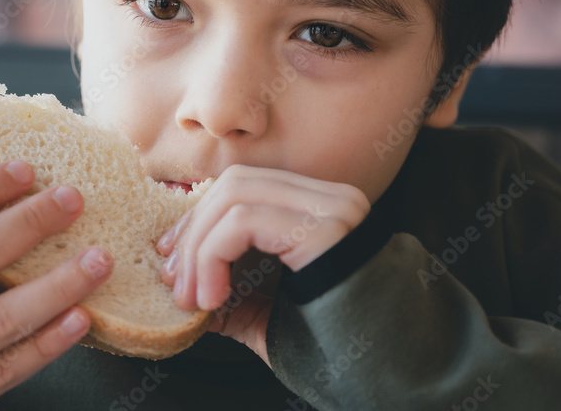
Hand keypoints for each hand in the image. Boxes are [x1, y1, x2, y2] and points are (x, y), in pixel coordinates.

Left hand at [155, 165, 369, 365]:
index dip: (198, 219)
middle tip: (175, 283)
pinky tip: (213, 299)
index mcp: (319, 210)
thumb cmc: (332, 350)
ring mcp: (332, 209)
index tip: (173, 262)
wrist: (388, 377)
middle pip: (235, 184)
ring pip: (234, 198)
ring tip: (191, 298)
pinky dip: (212, 257)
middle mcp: (331, 198)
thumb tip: (188, 289)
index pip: (242, 187)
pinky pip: (244, 222)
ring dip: (197, 249)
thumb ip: (232, 298)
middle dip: (192, 232)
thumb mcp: (268, 318)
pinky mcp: (324, 229)